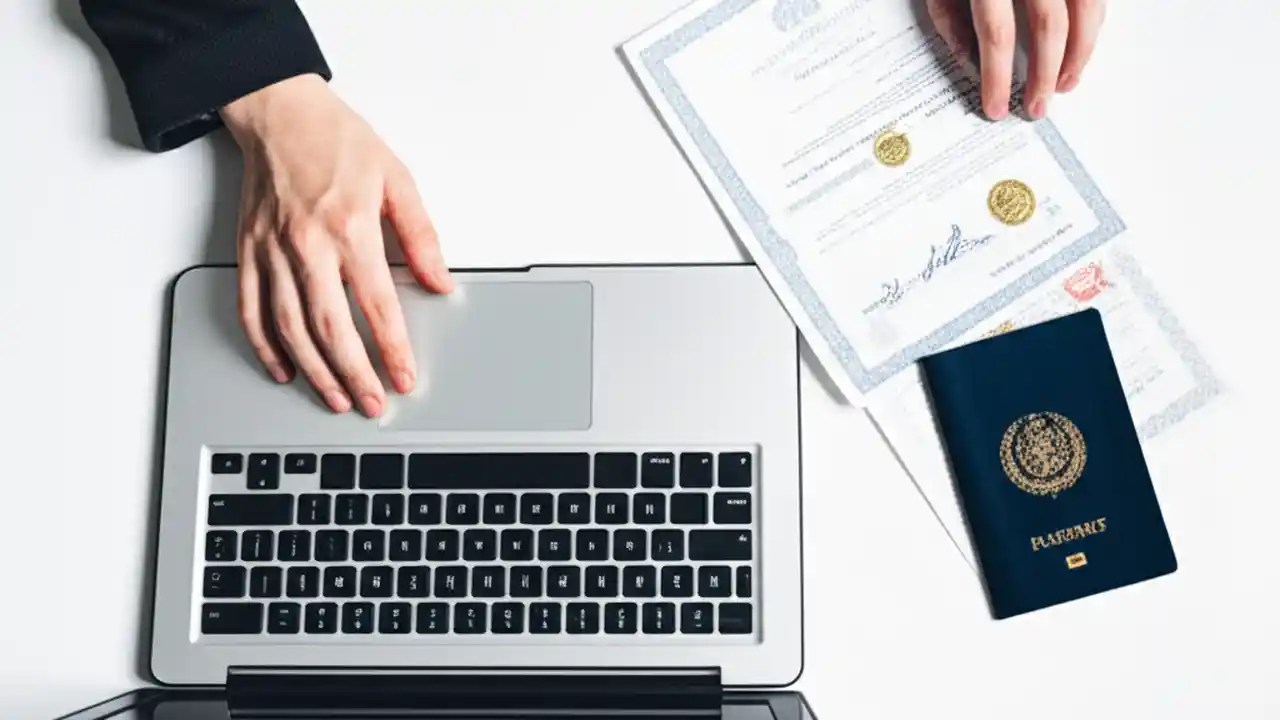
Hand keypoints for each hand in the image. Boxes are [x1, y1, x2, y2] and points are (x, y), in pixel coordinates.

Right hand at [220, 74, 452, 417]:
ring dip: (315, 371)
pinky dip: (265, 346)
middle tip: (371, 405)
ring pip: (290, 328)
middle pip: (332, 328)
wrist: (280, 112)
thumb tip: (441, 283)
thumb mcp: (397, 179)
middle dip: (354, 375)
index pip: (377, 306)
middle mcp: (307, 245)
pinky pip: (252, 309)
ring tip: (335, 397)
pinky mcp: (247, 251)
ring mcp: (272, 251)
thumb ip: (421, 236)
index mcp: (350, 228)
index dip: (392, 349)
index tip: (404, 378)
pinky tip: (284, 369)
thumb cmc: (339, 141)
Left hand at [925, 0, 1105, 119]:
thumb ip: (950, 19)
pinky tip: (1081, 45)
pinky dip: (1093, 21)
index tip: (996, 107)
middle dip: (1046, 74)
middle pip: (1048, 24)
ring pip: (1087, 7)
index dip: (997, 76)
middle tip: (1037, 107)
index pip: (995, 32)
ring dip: (1081, 53)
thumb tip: (972, 66)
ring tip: (1066, 83)